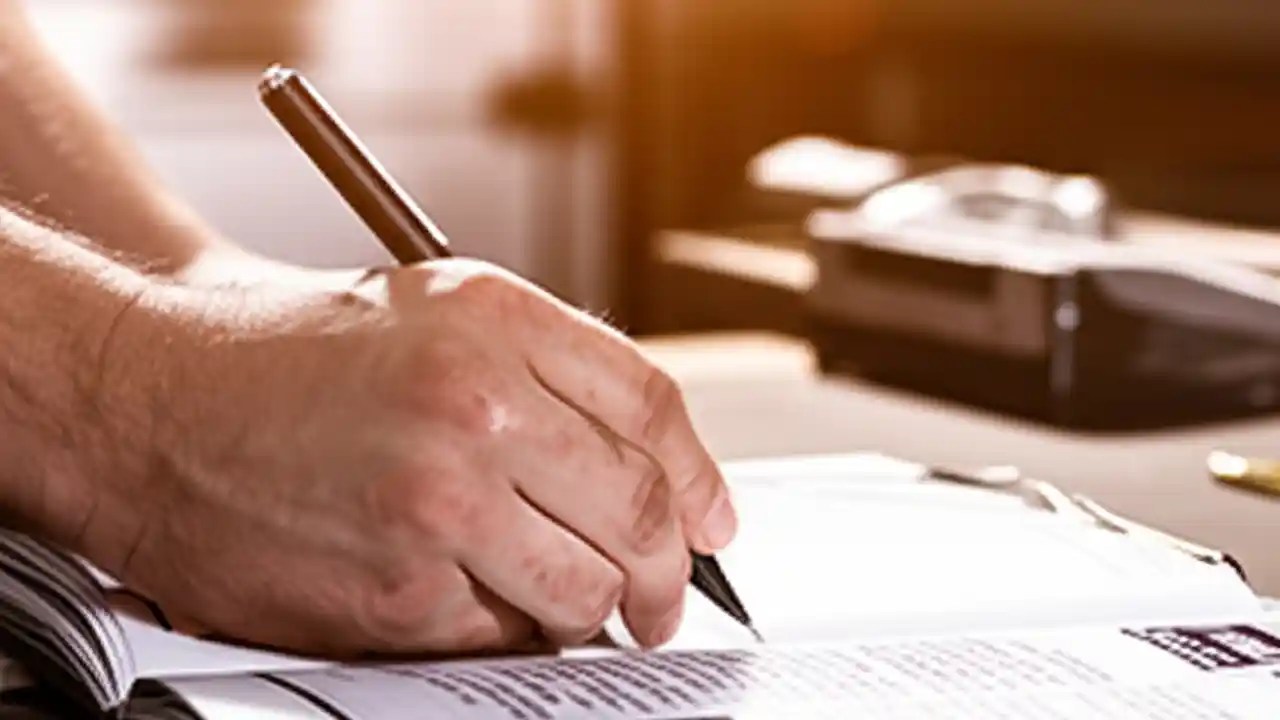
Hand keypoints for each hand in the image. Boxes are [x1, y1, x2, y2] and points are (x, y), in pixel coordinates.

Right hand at [68, 259, 736, 655]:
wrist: (154, 397)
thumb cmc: (287, 356)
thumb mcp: (434, 309)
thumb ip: (550, 372)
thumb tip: (651, 464)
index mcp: (494, 322)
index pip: (652, 409)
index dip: (700, 479)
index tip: (712, 522)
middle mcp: (475, 406)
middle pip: (639, 510)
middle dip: (672, 572)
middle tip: (670, 596)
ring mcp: (437, 503)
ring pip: (587, 592)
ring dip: (595, 610)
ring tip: (570, 600)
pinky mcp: (394, 592)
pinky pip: (502, 635)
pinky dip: (507, 628)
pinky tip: (474, 597)